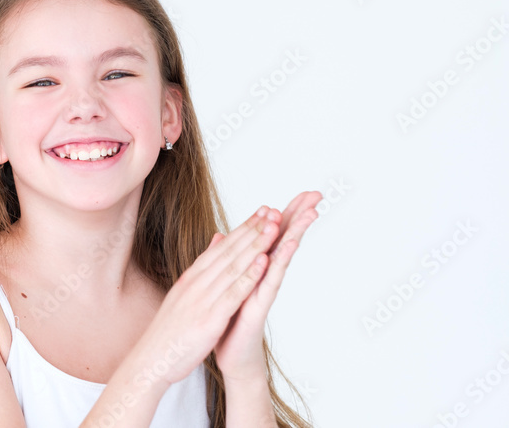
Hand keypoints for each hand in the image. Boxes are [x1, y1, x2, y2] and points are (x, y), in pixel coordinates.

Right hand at [130, 204, 283, 388]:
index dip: (243, 228)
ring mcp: (202, 299)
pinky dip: (249, 276)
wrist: (151, 358)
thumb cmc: (169, 331)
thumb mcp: (183, 296)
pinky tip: (263, 263)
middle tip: (272, 211)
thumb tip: (216, 245)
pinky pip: (233, 294)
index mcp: (192, 277)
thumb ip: (202, 271)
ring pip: (234, 267)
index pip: (222, 247)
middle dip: (253, 230)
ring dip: (255, 246)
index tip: (261, 212)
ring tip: (273, 228)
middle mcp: (197, 283)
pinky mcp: (210, 318)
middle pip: (229, 252)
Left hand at [212, 191, 321, 380]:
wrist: (231, 354)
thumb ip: (235, 258)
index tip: (305, 192)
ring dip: (293, 235)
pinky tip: (280, 251)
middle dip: (299, 218)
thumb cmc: (232, 318)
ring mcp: (264, 290)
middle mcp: (265, 275)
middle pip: (284, 240)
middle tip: (318, 195)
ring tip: (308, 215)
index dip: (288, 213)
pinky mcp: (258, 307)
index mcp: (257, 266)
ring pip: (281, 258)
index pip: (274, 234)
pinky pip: (268, 283)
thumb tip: (228, 234)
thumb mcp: (232, 282)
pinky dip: (274, 266)